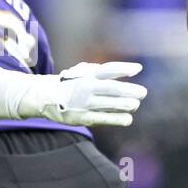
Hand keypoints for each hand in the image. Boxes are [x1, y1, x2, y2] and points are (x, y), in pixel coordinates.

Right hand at [14, 61, 146, 127]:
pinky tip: (128, 118)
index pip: (108, 69)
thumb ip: (102, 71)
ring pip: (109, 104)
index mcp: (87, 75)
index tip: (138, 68)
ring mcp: (84, 103)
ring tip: (135, 104)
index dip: (124, 68)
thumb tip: (130, 69)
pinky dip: (117, 118)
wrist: (45, 96)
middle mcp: (86, 88)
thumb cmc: (71, 83)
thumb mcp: (83, 72)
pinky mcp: (83, 117)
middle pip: (112, 88)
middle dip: (129, 90)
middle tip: (143, 92)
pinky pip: (103, 118)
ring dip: (125, 104)